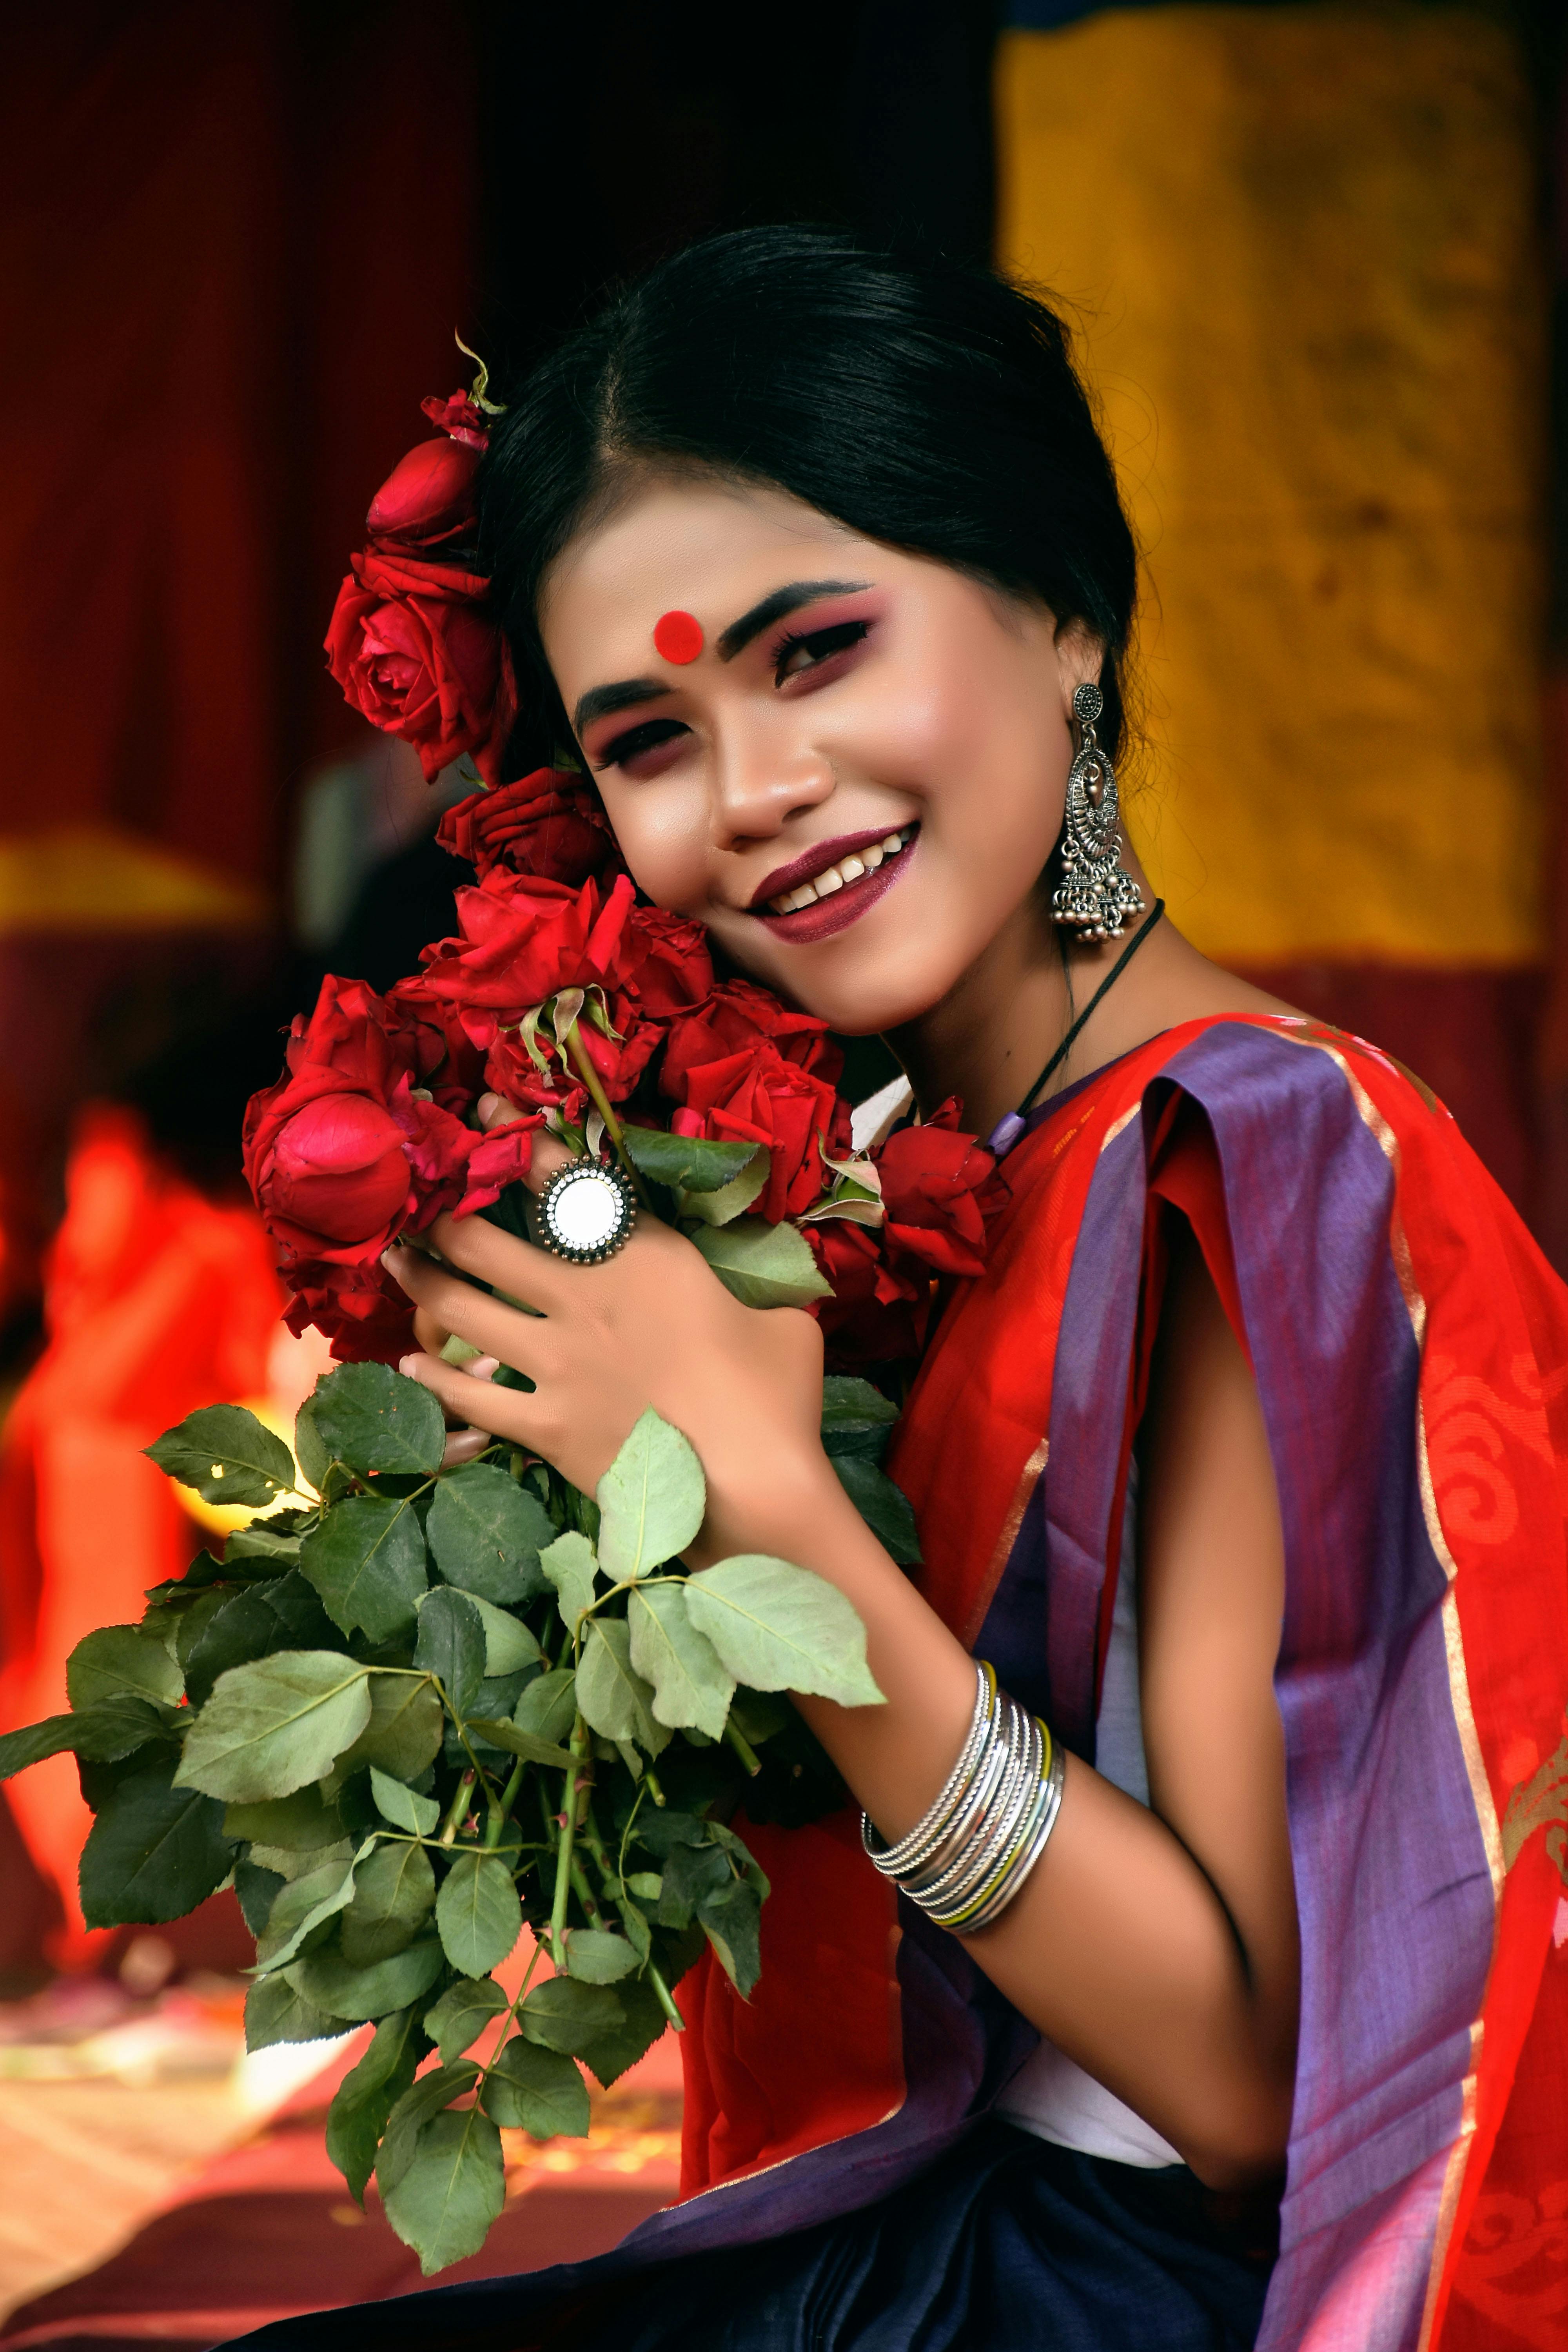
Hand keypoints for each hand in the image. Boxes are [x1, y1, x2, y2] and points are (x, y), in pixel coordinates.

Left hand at [383, 1110, 838, 1560]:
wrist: (751, 1491)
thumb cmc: (775, 1398)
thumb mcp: (782, 1321)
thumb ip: (753, 1290)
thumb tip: (762, 1287)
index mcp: (643, 1258)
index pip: (567, 1185)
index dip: (524, 1145)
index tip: (493, 1118)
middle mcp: (583, 1299)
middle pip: (489, 1242)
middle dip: (446, 1212)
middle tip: (418, 1196)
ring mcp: (557, 1364)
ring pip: (465, 1308)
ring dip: (422, 1280)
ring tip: (393, 1257)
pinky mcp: (546, 1426)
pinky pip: (474, 1399)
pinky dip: (437, 1381)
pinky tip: (409, 1366)